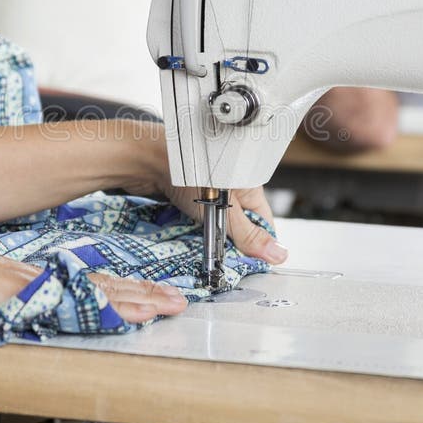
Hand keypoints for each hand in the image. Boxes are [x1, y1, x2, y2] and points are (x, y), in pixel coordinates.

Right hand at [0, 240, 186, 324]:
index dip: (125, 291)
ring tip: (170, 305)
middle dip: (146, 293)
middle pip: (109, 287)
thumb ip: (14, 302)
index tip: (151, 294)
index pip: (94, 287)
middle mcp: (53, 280)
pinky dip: (114, 310)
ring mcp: (51, 287)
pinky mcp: (46, 297)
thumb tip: (18, 308)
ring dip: (141, 300)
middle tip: (177, 299)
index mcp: (44, 280)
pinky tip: (136, 314)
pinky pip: (87, 306)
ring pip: (107, 295)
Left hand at [116, 122, 287, 264]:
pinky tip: (191, 231)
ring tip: (204, 241)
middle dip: (234, 242)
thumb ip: (249, 234)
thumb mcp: (223, 209)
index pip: (264, 223)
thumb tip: (277, 255)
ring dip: (214, 235)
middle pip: (242, 224)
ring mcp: (212, 188)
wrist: (145, 159)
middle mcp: (234, 184)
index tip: (250, 264)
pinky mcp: (192, 192)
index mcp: (250, 184)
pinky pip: (202, 216)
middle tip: (223, 255)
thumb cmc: (187, 173)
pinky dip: (198, 226)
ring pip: (221, 221)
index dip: (259, 245)